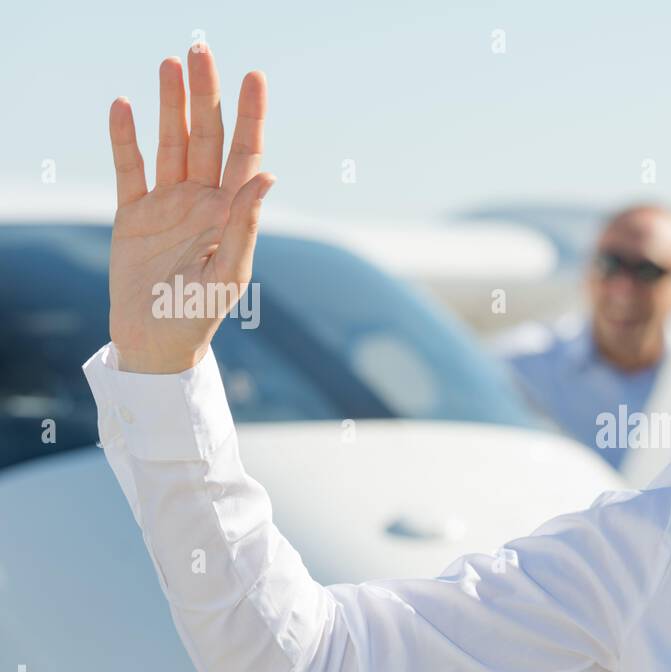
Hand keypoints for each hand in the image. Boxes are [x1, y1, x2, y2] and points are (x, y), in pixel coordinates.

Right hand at [107, 44, 273, 373]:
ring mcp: (167, 204)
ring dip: (169, 105)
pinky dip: (125, 139)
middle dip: (205, 94)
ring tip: (169, 64)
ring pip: (170, 143)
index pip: (246, 153)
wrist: (156, 344)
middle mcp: (202, 201)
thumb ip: (246, 225)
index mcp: (232, 213)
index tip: (255, 77)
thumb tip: (268, 177)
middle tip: (200, 49)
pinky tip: (123, 107)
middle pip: (206, 136)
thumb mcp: (229, 273)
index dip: (251, 115)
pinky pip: (129, 169)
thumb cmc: (200, 316)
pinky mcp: (133, 215)